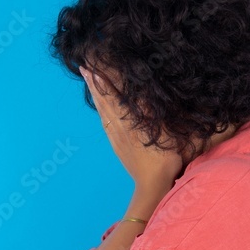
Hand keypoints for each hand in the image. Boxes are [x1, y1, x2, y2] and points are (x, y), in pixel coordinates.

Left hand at [81, 66, 183, 191]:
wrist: (153, 184)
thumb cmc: (165, 157)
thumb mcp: (165, 131)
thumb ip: (154, 111)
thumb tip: (141, 93)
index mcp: (132, 120)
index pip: (114, 94)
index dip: (105, 79)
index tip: (95, 65)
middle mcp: (120, 125)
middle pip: (105, 100)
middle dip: (94, 82)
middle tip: (84, 67)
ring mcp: (117, 136)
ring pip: (103, 110)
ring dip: (95, 94)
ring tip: (88, 79)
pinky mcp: (117, 145)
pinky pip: (105, 123)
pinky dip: (100, 111)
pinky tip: (98, 106)